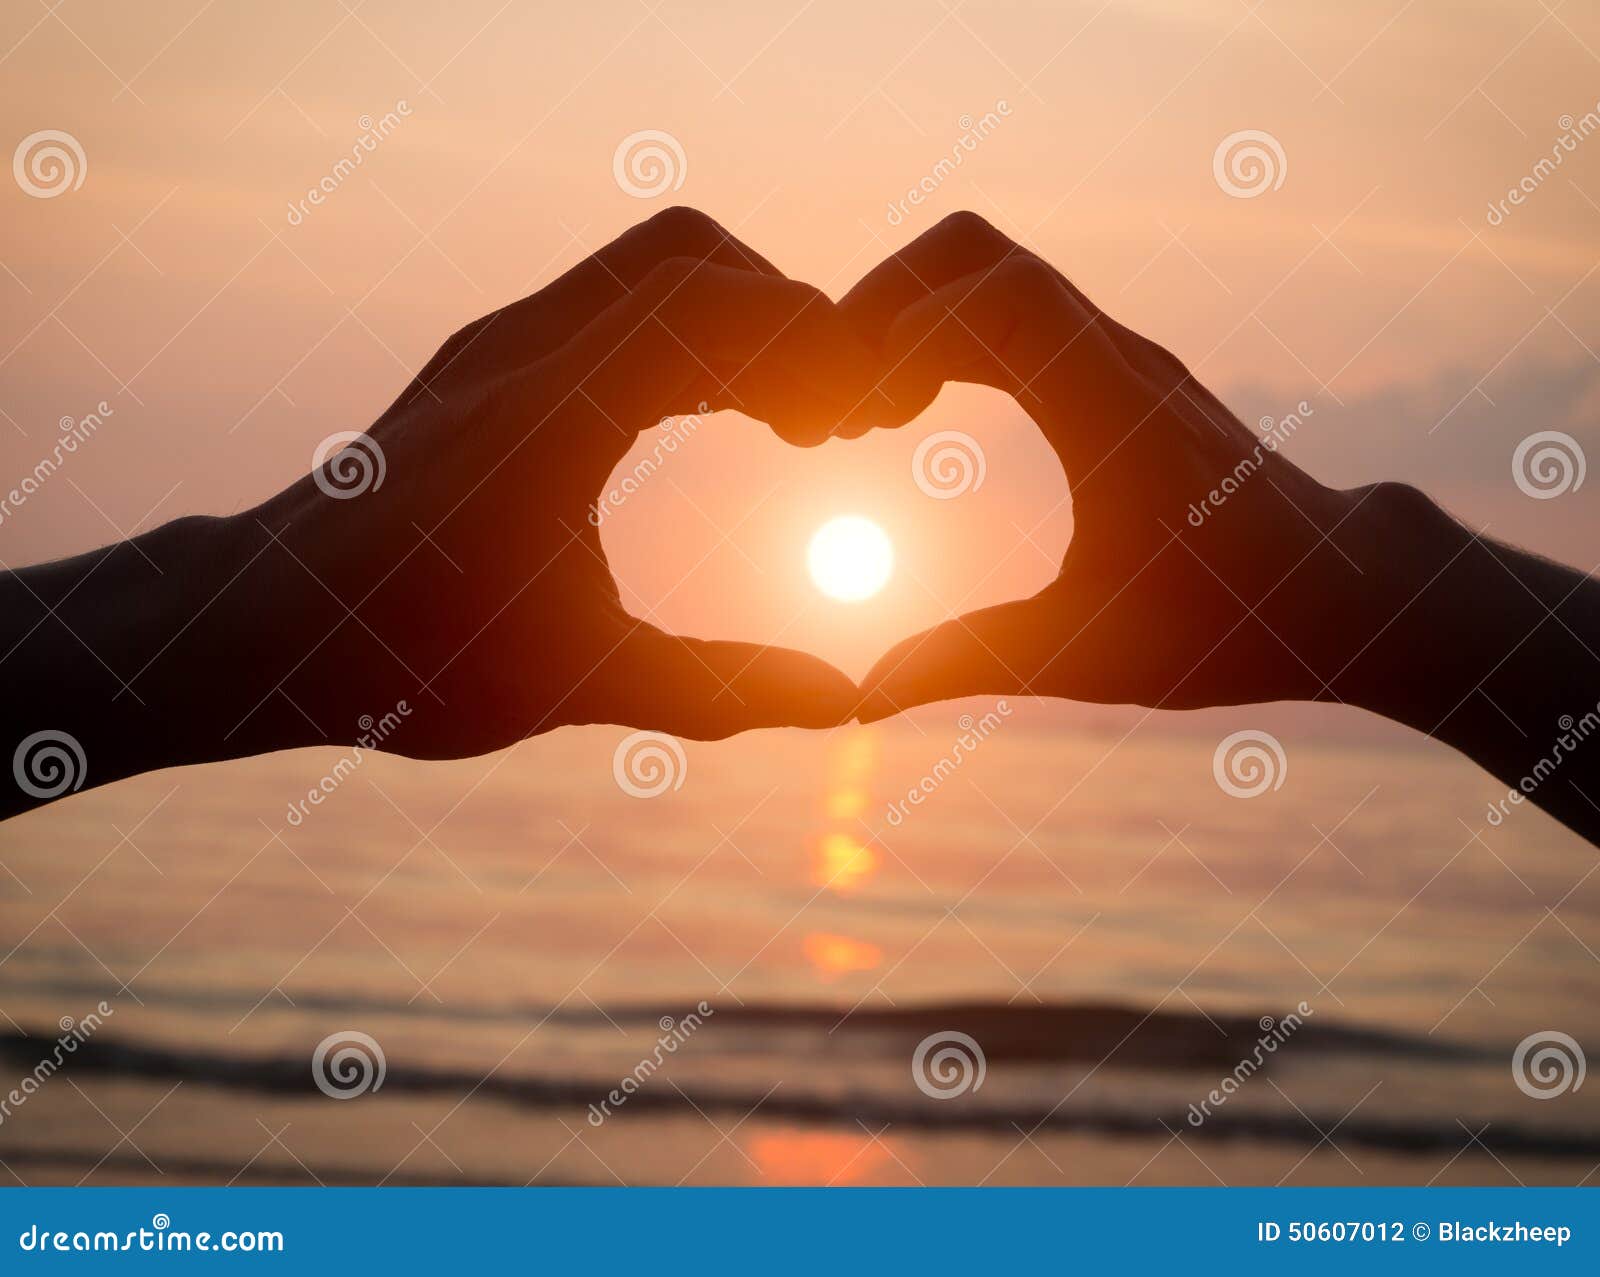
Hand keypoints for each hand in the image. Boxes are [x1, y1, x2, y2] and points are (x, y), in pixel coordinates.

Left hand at [231, 207, 923, 758]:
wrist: (266, 625)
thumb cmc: (406, 661)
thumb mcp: (572, 682)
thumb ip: (716, 689)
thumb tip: (845, 703)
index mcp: (546, 415)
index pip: (714, 306)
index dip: (809, 348)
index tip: (849, 430)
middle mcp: (518, 350)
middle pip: (690, 252)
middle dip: (780, 313)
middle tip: (825, 418)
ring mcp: (497, 344)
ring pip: (648, 264)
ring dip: (733, 315)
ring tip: (787, 419)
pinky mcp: (487, 359)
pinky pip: (610, 299)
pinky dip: (682, 330)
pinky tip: (715, 413)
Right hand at [845, 212, 1422, 720]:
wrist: (1340, 587)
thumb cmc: (1230, 625)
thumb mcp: (1091, 653)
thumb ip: (971, 663)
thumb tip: (859, 701)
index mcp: (1115, 413)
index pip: (995, 296)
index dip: (902, 335)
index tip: (856, 425)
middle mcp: (1115, 357)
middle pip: (974, 250)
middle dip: (884, 305)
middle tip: (847, 410)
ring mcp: (1115, 350)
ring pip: (988, 263)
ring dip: (909, 313)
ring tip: (871, 415)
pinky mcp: (1110, 364)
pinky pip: (1007, 302)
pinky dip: (942, 330)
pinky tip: (915, 413)